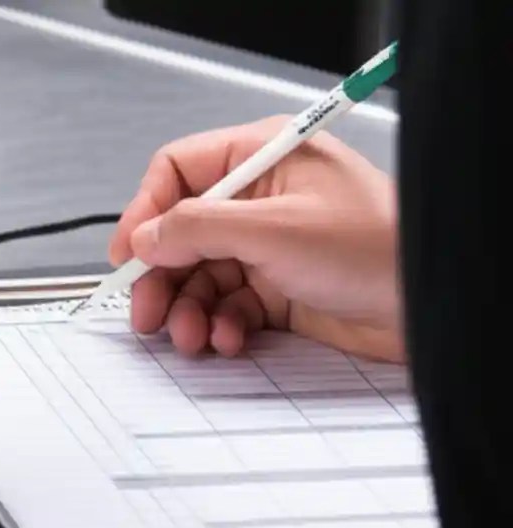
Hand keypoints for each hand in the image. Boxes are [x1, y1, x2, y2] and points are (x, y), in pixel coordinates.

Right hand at [108, 115, 403, 362]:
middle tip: (146, 312)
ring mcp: (269, 245)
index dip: (145, 212)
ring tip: (192, 336)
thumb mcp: (273, 230)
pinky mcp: (279, 288)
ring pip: (200, 276)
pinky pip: (227, 305)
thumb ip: (197, 229)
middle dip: (162, 276)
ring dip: (188, 310)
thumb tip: (145, 237)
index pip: (178, 172)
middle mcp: (261, 198)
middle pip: (181, 233)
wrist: (432, 307)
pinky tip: (230, 339)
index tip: (127, 254)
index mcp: (263, 157)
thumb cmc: (378, 248)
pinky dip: (221, 326)